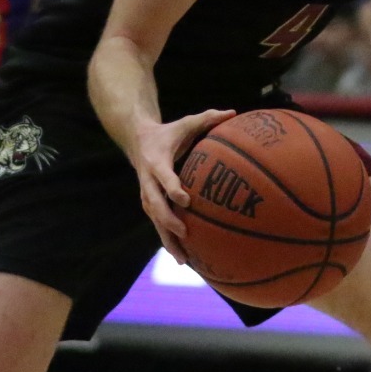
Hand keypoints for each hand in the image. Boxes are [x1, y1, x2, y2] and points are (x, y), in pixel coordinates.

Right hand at [132, 107, 236, 260]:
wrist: (138, 140)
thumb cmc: (169, 132)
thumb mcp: (185, 122)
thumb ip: (208, 118)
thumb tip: (233, 112)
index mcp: (156, 161)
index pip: (163, 177)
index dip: (172, 188)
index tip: (186, 200)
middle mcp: (148, 180)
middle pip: (154, 204)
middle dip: (168, 220)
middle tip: (184, 232)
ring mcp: (146, 194)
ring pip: (154, 219)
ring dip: (166, 239)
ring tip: (182, 258)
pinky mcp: (149, 203)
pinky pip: (157, 224)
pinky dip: (167, 240)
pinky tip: (182, 257)